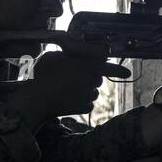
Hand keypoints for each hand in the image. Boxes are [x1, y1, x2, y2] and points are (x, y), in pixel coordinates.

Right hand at [11, 45, 125, 129]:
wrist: (35, 100)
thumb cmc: (41, 76)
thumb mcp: (52, 56)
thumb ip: (68, 54)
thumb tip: (73, 53)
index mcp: (86, 65)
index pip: (108, 62)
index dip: (114, 66)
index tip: (125, 71)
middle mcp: (91, 80)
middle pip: (99, 77)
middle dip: (91, 76)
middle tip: (76, 76)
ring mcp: (89, 95)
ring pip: (94, 91)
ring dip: (86, 89)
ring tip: (68, 88)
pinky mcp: (85, 108)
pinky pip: (88, 103)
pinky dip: (82, 101)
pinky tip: (68, 98)